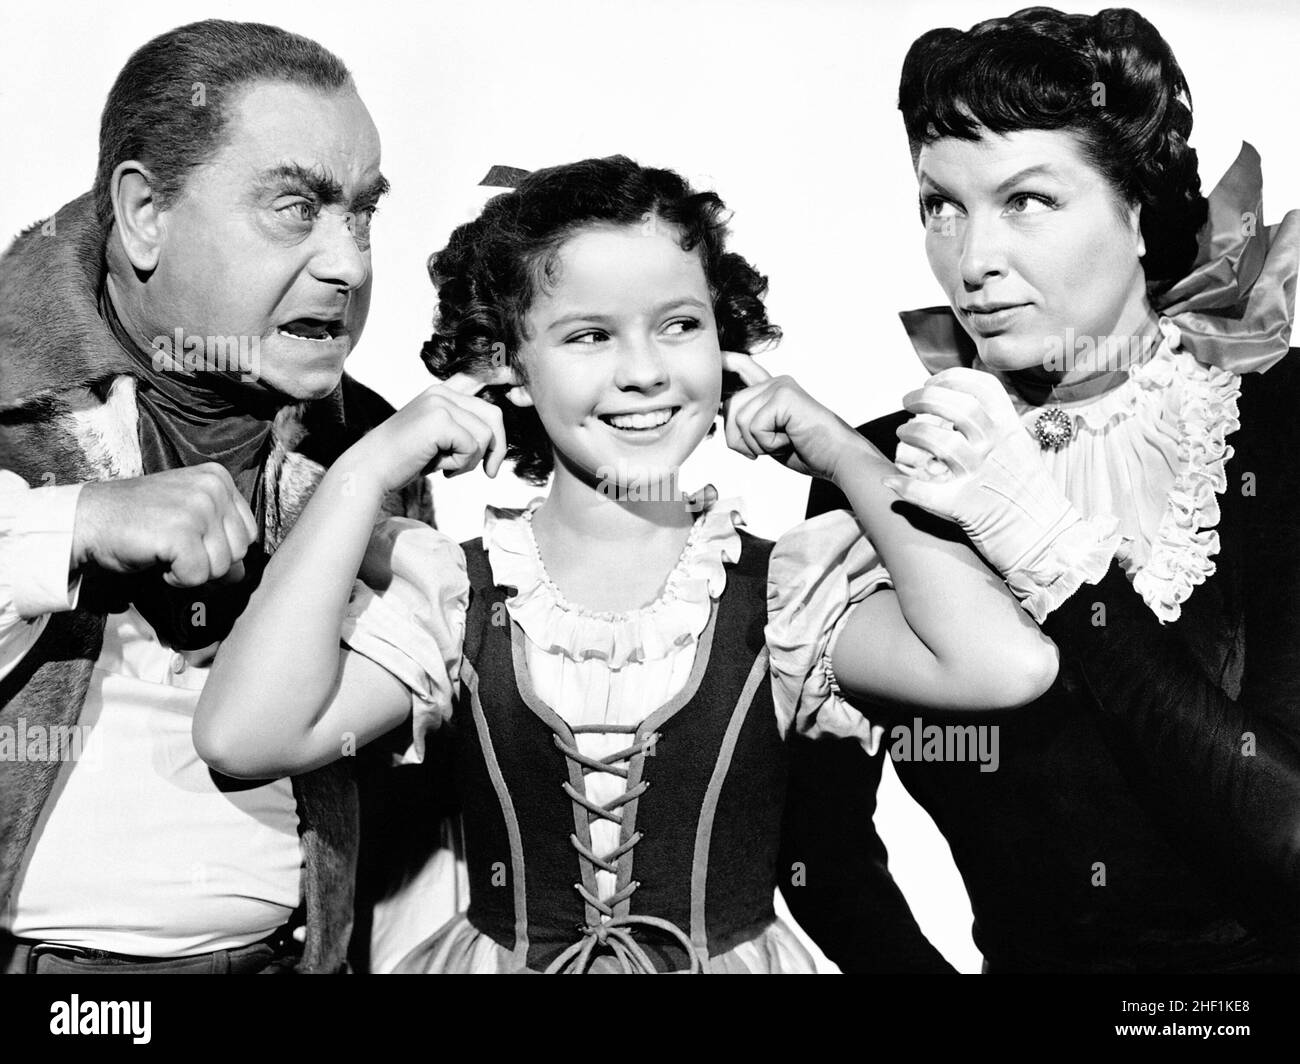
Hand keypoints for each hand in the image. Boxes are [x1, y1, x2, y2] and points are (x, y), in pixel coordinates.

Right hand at [72, 464, 257, 587]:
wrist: (88, 518)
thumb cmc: (138, 521)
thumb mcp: (189, 517)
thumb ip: (220, 537)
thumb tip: (241, 575)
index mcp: (219, 478)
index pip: (248, 533)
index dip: (220, 549)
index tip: (189, 540)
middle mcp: (213, 487)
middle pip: (238, 552)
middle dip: (208, 562)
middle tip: (174, 548)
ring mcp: (198, 508)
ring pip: (221, 568)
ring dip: (191, 571)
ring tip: (165, 550)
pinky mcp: (181, 532)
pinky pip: (197, 577)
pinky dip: (176, 579)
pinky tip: (158, 559)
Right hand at [347, 373, 507, 494]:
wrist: (371, 469)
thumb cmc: (405, 459)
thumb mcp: (439, 438)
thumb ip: (464, 428)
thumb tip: (496, 435)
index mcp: (442, 392)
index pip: (482, 380)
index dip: (502, 376)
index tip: (515, 378)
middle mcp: (441, 392)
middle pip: (493, 415)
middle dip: (496, 448)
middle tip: (487, 472)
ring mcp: (439, 403)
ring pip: (485, 436)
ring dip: (471, 461)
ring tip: (446, 466)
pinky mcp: (439, 420)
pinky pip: (472, 447)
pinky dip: (460, 465)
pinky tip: (438, 466)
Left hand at [720, 352, 861, 480]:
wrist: (839, 458)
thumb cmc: (807, 450)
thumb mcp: (768, 436)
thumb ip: (748, 421)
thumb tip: (719, 411)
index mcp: (772, 389)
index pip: (742, 367)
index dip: (725, 361)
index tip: (716, 354)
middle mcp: (775, 382)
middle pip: (730, 407)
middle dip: (738, 439)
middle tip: (767, 448)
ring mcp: (780, 386)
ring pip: (739, 419)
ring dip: (756, 444)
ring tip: (783, 442)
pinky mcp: (784, 396)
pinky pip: (754, 427)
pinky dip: (768, 444)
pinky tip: (789, 440)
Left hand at [884, 367, 1080, 576]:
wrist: (1046, 538)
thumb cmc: (1030, 494)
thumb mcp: (1021, 450)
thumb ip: (997, 428)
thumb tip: (967, 407)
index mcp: (1010, 430)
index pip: (982, 387)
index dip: (952, 378)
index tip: (932, 382)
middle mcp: (996, 448)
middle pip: (957, 406)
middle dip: (925, 397)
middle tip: (908, 401)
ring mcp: (980, 475)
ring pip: (940, 441)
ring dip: (913, 432)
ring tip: (903, 432)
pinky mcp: (964, 506)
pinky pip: (926, 492)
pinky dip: (905, 486)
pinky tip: (891, 481)